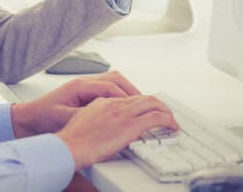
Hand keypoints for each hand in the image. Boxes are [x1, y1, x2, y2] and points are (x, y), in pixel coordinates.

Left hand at [10, 71, 140, 137]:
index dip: (126, 97)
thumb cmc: (42, 117)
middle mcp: (84, 82)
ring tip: (138, 104)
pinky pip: (107, 89)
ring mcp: (84, 86)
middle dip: (132, 90)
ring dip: (127, 91)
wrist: (27, 119)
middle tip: (145, 104)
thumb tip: (104, 117)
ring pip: (113, 81)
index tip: (138, 107)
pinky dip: (119, 95)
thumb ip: (85, 116)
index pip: (110, 86)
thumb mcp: (64, 118)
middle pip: (116, 79)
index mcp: (80, 85)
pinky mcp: (84, 93)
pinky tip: (123, 106)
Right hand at [56, 93, 177, 170]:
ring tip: (170, 120)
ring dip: (165, 110)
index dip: (141, 104)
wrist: (70, 145)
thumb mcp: (83, 119)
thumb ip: (94, 115)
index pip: (128, 97)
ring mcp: (123, 114)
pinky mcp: (130, 126)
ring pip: (153, 103)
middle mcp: (115, 104)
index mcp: (103, 102)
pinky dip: (168, 120)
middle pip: (143, 97)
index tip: (146, 111)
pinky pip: (156, 118)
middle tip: (164, 113)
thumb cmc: (73, 138)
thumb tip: (101, 120)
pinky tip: (172, 126)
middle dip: (157, 104)